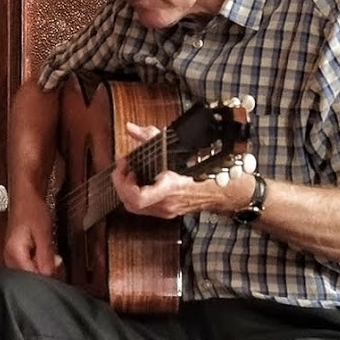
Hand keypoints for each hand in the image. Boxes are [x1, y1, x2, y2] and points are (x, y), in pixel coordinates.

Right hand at [1, 189, 61, 275]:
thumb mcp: (44, 233)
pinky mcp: (15, 255)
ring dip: (41, 266)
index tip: (54, 266)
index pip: (31, 277)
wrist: (25, 198)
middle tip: (53, 257)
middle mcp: (9, 257)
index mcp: (14, 253)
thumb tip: (49, 275)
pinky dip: (37, 261)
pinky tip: (42, 252)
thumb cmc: (32, 210)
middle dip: (44, 270)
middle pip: (29, 276)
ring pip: (29, 272)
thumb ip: (46, 256)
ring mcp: (11, 256)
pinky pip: (28, 265)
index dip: (46, 274)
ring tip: (47, 251)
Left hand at [109, 121, 225, 218]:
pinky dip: (135, 194)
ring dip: (126, 190)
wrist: (219, 187)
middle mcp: (166, 204)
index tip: (126, 167)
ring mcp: (166, 210)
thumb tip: (131, 128)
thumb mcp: (173, 146)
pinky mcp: (166, 212)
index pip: (138, 198)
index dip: (124, 184)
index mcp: (170, 189)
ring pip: (134, 208)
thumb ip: (149, 136)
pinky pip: (143, 208)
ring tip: (128, 174)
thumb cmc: (200, 168)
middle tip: (122, 168)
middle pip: (131, 204)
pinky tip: (137, 182)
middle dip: (120, 185)